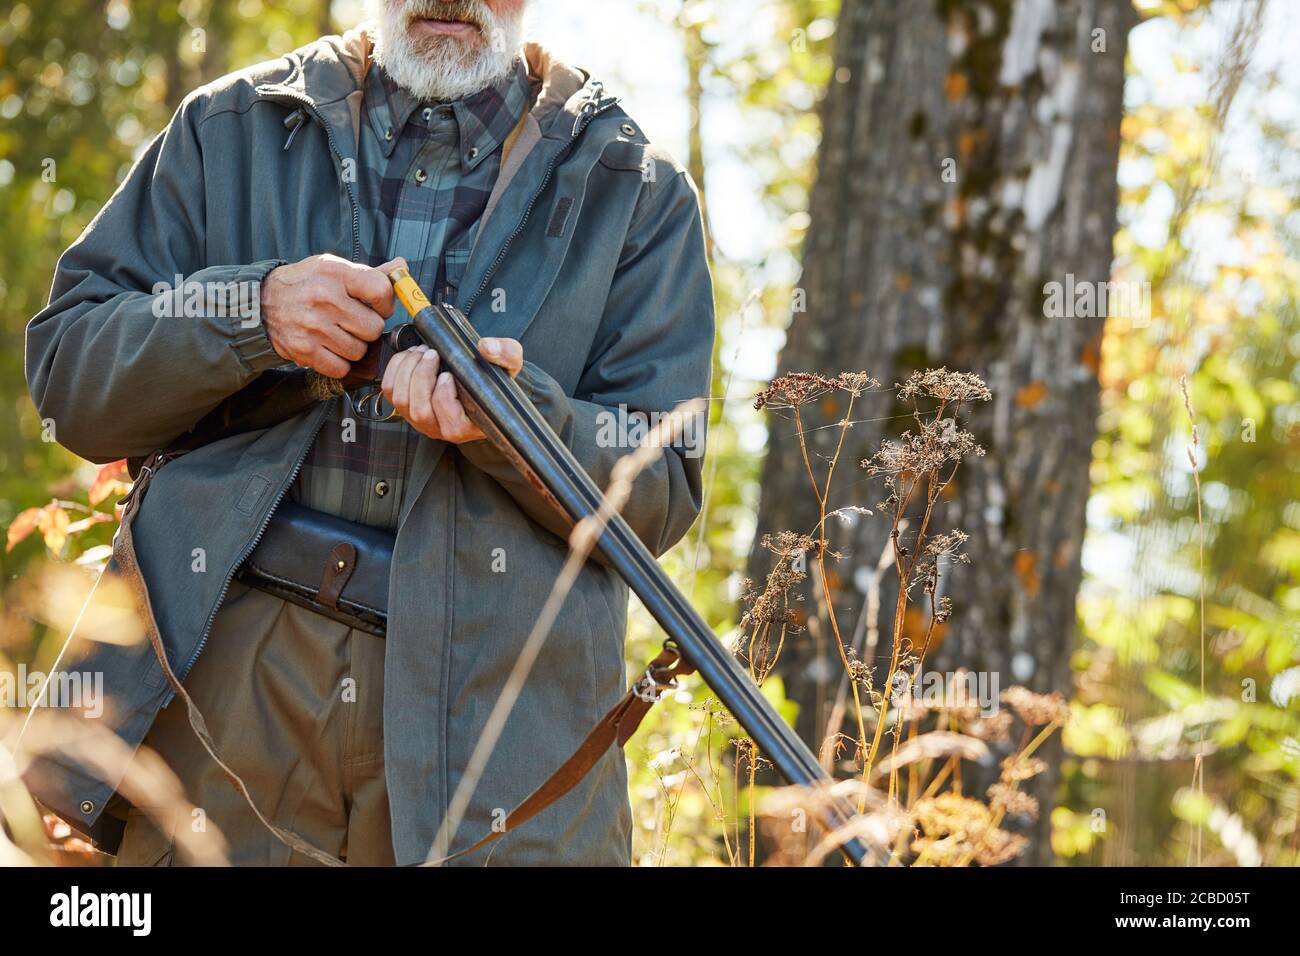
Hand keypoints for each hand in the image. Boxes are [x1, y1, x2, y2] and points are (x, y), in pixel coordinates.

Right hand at [262, 254, 405, 378]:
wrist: (261, 302)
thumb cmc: (304, 284)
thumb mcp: (332, 268)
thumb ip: (369, 273)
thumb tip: (401, 267)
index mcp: (335, 273)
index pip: (381, 290)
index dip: (385, 302)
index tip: (376, 305)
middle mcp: (324, 298)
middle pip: (374, 328)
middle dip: (368, 328)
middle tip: (354, 322)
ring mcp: (314, 326)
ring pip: (359, 350)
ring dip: (354, 346)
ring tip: (339, 334)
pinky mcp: (305, 350)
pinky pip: (342, 367)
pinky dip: (339, 363)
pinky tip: (329, 348)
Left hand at [381, 337, 523, 443]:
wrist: (479, 380)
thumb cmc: (494, 379)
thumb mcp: (510, 365)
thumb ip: (506, 355)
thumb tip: (486, 347)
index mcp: (468, 427)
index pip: (451, 422)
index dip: (444, 395)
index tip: (448, 373)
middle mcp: (441, 428)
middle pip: (420, 410)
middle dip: (421, 376)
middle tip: (432, 353)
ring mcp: (420, 419)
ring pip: (401, 400)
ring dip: (407, 370)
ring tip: (423, 352)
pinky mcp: (405, 406)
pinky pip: (390, 391)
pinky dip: (396, 369)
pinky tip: (411, 356)